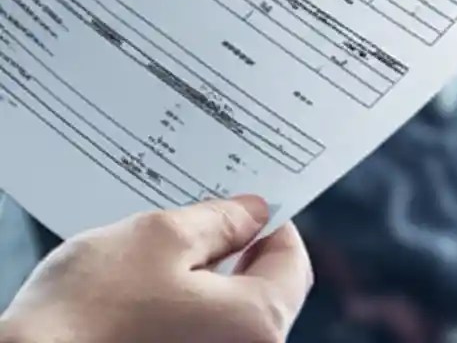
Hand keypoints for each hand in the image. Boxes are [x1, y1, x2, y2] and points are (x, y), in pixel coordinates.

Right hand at [0, 196, 313, 342]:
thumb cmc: (89, 310)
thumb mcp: (160, 238)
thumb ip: (219, 222)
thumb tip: (254, 213)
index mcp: (259, 323)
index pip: (291, 261)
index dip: (270, 225)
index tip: (245, 203)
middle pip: (264, 291)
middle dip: (236, 251)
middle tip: (201, 219)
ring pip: (229, 315)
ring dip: (206, 280)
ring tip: (164, 253)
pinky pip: (199, 334)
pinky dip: (184, 310)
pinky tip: (148, 289)